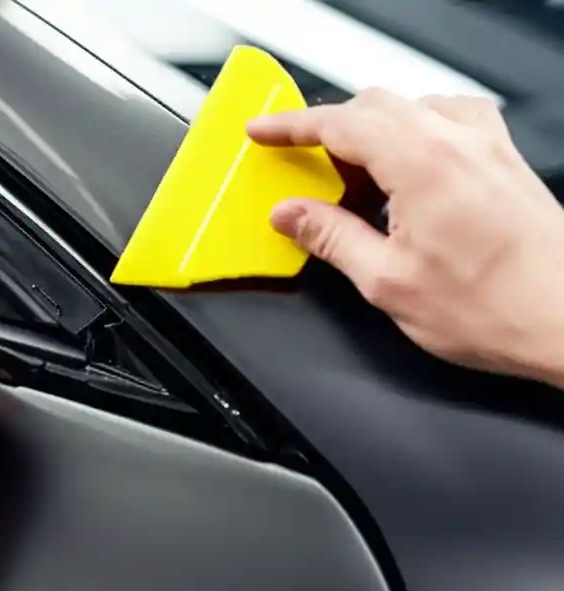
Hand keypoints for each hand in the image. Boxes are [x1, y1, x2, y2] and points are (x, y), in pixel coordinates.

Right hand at [248, 90, 563, 385]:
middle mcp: (458, 141)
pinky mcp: (505, 161)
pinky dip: (414, 134)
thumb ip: (331, 238)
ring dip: (371, 132)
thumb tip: (291, 215)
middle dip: (327, 129)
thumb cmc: (496, 308)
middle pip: (374, 106)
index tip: (263, 133)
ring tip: (350, 180)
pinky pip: (449, 122)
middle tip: (297, 165)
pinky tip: (406, 173)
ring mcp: (487, 147)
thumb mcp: (386, 282)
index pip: (339, 123)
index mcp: (421, 163)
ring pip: (412, 109)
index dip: (291, 126)